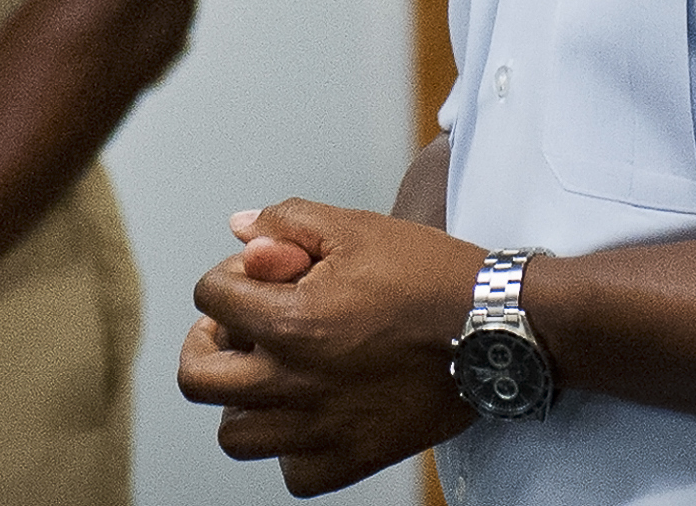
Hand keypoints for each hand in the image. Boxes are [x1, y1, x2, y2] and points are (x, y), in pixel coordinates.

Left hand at [179, 198, 483, 497]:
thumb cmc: (428, 273)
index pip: (210, 296)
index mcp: (291, 321)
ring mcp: (321, 429)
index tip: (263, 275)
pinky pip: (291, 472)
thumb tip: (238, 230)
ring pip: (234, 434)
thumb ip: (288, 223)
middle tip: (240, 328)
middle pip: (198, 377)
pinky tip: (312, 412)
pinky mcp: (352, 460)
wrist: (497, 328)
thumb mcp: (356, 227)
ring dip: (242, 400)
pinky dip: (291, 448)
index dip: (230, 276)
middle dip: (209, 343)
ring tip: (273, 372)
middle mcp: (295, 383)